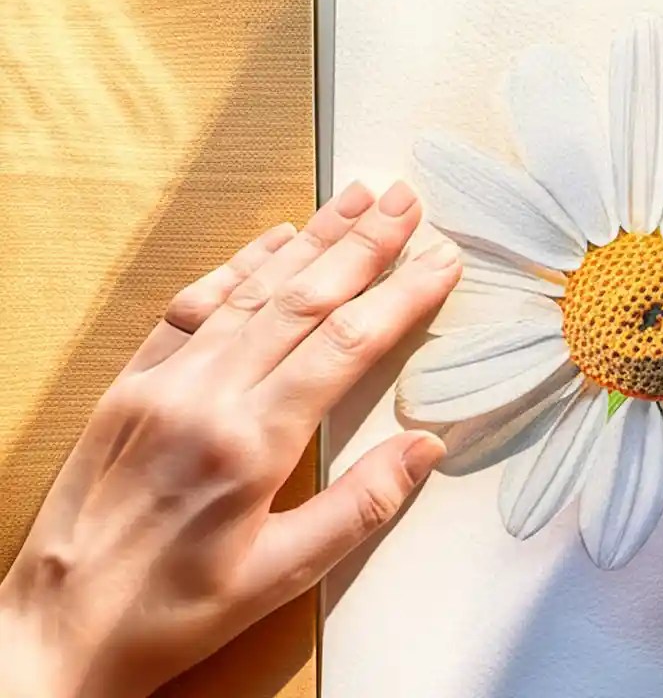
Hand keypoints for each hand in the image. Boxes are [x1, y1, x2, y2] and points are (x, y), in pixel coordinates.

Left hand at [0, 182, 460, 697]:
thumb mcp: (282, 575)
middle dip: (361, 245)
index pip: (345, 347)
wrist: (59, 624)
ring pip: (249, 292)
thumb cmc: (174, 612)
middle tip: (405, 200)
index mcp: (250, 445)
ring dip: (309, 241)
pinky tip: (272, 240)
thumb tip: (425, 446)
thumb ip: (361, 506)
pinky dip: (237, 267)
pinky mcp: (131, 385)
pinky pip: (192, 308)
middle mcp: (205, 397)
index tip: (440, 260)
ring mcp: (162, 383)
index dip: (399, 297)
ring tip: (354, 199)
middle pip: (301, 301)